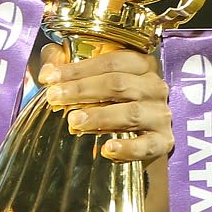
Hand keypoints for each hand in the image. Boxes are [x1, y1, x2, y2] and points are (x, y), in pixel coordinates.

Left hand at [37, 43, 173, 162]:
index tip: (49, 78)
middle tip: (54, 98)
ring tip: (74, 122)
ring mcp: (161, 114)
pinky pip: (147, 145)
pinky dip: (128, 148)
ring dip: (100, 117)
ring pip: (131, 112)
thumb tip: (48, 66)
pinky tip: (107, 149)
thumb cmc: (113, 104)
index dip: (78, 69)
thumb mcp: (94, 83)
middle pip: (118, 84)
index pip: (110, 62)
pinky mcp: (164, 142)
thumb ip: (70, 71)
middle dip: (82, 90)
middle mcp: (155, 87)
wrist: (140, 141)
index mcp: (141, 65)